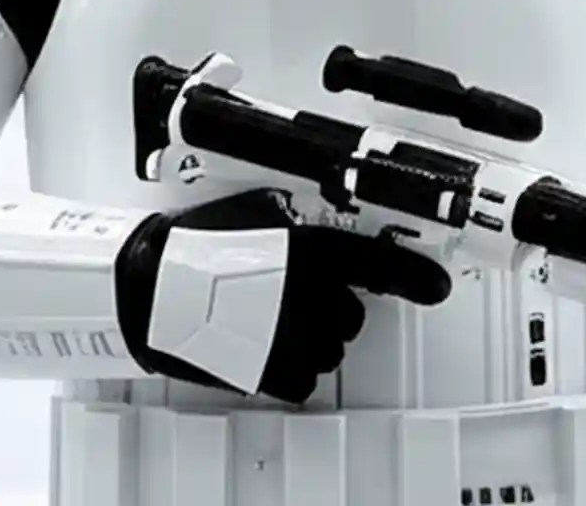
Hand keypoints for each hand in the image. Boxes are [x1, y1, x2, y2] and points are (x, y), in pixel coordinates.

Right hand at [115, 189, 451, 401]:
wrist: (148, 289)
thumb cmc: (197, 246)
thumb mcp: (256, 209)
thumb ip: (301, 221)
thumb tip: (328, 229)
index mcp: (308, 247)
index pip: (379, 263)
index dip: (415, 277)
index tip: (436, 287)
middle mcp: (308, 291)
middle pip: (352, 314)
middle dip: (331, 308)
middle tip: (289, 296)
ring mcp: (291, 335)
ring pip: (331, 348)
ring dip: (309, 337)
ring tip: (265, 318)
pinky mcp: (271, 370)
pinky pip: (305, 376)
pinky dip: (290, 366)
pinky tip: (259, 344)